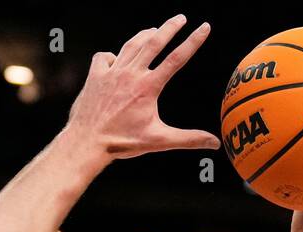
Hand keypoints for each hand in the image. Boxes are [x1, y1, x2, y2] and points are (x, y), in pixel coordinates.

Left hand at [64, 15, 219, 161]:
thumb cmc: (122, 143)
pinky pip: (104, 57)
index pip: (176, 58)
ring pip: (131, 45)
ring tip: (154, 29)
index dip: (193, 41)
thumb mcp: (159, 141)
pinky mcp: (95, 76)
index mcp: (148, 87)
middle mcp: (130, 74)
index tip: (204, 26)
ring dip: (144, 35)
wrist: (86, 142)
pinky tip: (117, 58)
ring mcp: (111, 72)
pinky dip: (113, 55)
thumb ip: (188, 139)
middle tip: (181, 17)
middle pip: (154, 42)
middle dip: (170, 27)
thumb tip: (215, 143)